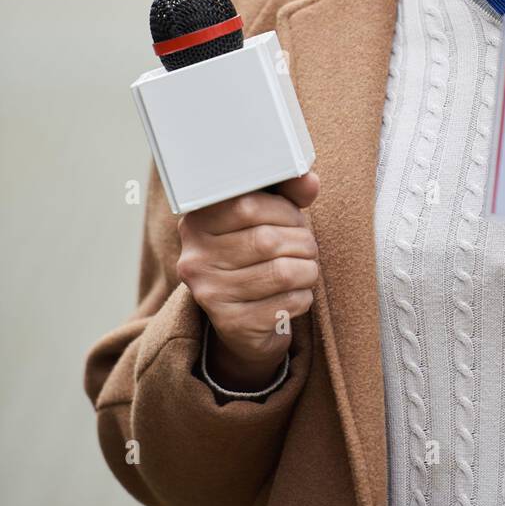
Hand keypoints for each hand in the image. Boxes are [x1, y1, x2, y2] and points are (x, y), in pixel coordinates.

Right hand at [177, 172, 319, 384]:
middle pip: (267, 240)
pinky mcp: (232, 324)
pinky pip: (287, 303)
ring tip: (305, 269)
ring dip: (307, 270)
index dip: (285, 210)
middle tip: (307, 247)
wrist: (243, 321)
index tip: (295, 219)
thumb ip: (286, 193)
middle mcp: (195, 258)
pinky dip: (303, 296)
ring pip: (282, 273)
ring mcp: (210, 294)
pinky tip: (295, 294)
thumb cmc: (257, 256)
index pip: (247, 204)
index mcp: (197, 223)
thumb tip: (309, 181)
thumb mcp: (268, 217)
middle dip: (302, 241)